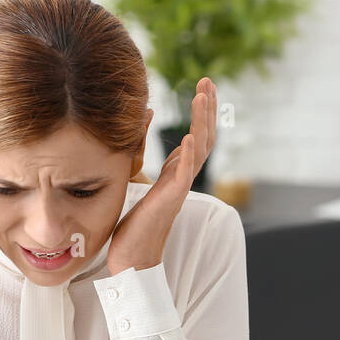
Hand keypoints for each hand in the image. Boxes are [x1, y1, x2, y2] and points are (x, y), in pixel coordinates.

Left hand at [107, 76, 216, 275]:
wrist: (132, 258)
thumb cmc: (133, 225)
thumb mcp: (135, 181)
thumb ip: (140, 157)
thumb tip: (136, 130)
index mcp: (176, 173)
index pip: (197, 136)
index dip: (201, 111)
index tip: (202, 85)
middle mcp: (182, 178)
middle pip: (204, 137)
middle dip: (206, 108)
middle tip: (207, 81)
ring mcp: (179, 189)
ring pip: (199, 151)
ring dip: (202, 122)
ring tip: (202, 97)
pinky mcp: (169, 201)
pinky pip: (184, 176)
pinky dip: (190, 156)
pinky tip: (191, 137)